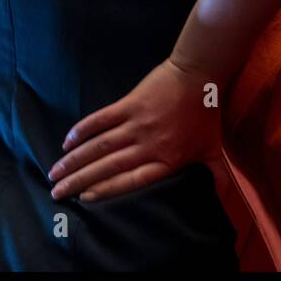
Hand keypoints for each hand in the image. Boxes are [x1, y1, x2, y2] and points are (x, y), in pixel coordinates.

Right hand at [48, 58, 221, 201]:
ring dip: (74, 160)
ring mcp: (136, 124)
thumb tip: (225, 204)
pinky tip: (66, 141)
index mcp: (166, 160)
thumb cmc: (206, 114)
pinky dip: (82, 130)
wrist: (198, 76)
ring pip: (98, 147)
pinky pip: (101, 120)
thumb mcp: (213, 151)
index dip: (106, 191)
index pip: (130, 181)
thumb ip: (217, 179)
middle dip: (79, 181)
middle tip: (57, 192)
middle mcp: (147, 145)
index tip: (85, 199)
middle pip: (107, 168)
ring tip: (55, 172)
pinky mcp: (129, 105)